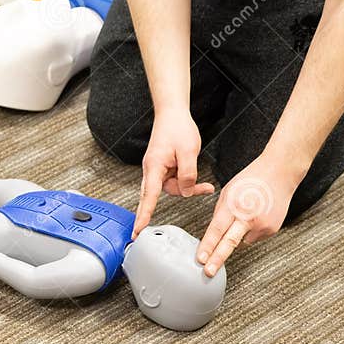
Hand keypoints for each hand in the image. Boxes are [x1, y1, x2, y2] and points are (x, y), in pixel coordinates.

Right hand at [133, 107, 214, 236]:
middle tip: (177, 206)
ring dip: (188, 186)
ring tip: (205, 183)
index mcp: (154, 167)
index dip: (144, 215)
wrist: (172, 113)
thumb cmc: (177, 128)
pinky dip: (187, 181)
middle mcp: (152, 170)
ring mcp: (157, 170)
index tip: (137, 230)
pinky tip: (199, 180)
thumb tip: (185, 191)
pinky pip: (175, 181)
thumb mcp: (188, 151)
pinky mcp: (164, 168)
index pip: (148, 196)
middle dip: (171, 198)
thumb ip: (188, 174)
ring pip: (172, 188)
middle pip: (159, 194)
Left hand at [196, 154, 300, 276]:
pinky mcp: (271, 229)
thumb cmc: (253, 178)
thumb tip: (215, 232)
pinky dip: (253, 229)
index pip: (216, 230)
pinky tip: (258, 214)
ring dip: (240, 233)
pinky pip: (255, 236)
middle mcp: (248, 217)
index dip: (207, 246)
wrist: (281, 172)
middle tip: (208, 272)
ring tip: (249, 212)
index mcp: (233, 205)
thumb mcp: (228, 191)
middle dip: (217, 259)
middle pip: (229, 243)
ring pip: (242, 240)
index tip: (200, 259)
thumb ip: (221, 212)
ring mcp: (262, 225)